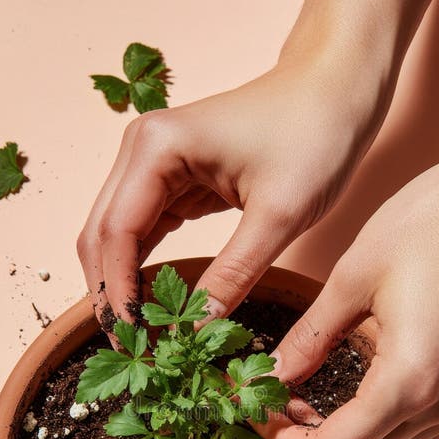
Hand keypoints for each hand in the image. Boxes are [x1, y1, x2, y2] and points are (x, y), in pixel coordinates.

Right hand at [77, 54, 385, 325]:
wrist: (335, 88)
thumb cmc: (314, 136)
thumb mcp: (278, 215)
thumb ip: (233, 275)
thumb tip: (197, 332)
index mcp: (156, 149)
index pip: (115, 234)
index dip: (117, 293)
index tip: (132, 341)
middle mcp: (141, 152)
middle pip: (102, 236)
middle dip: (110, 294)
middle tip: (130, 350)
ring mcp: (153, 165)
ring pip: (116, 238)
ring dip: (123, 286)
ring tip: (140, 336)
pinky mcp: (173, 180)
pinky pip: (143, 233)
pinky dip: (144, 270)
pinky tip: (154, 306)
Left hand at [258, 144, 438, 438]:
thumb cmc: (432, 223)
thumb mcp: (354, 276)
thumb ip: (310, 337)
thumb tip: (272, 373)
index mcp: (409, 379)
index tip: (260, 417)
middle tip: (281, 401)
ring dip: (347, 436)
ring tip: (314, 397)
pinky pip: (422, 432)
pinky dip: (383, 425)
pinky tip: (362, 390)